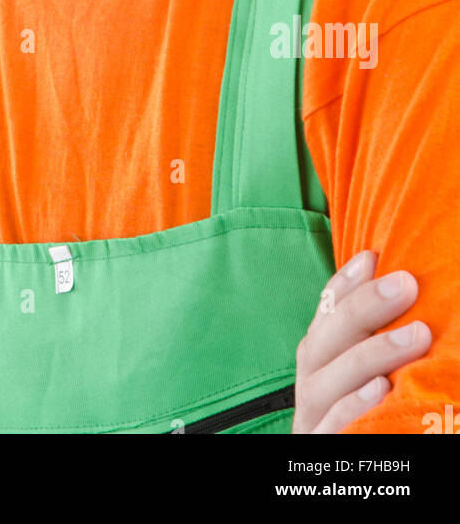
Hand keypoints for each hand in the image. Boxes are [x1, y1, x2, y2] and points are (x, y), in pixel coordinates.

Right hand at [291, 249, 431, 432]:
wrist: (337, 468)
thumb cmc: (357, 417)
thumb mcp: (357, 371)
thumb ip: (367, 339)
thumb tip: (403, 291)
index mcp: (317, 357)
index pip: (325, 311)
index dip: (346, 282)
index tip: (373, 257)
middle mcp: (309, 381)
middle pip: (327, 339)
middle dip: (365, 306)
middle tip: (406, 285)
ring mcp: (311, 416)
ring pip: (330, 379)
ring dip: (373, 353)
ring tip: (416, 335)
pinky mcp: (320, 446)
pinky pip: (335, 425)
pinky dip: (355, 405)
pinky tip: (382, 389)